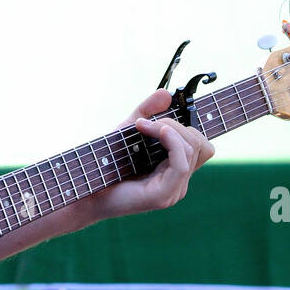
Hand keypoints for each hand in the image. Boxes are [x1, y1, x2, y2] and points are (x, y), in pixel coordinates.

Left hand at [89, 88, 214, 221]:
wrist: (87, 188)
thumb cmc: (107, 163)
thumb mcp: (128, 130)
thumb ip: (147, 112)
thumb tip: (167, 94)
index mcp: (176, 169)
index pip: (202, 145)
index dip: (188, 126)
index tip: (161, 116)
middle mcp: (179, 182)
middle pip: (200, 144)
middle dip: (177, 124)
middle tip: (147, 122)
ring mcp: (174, 190)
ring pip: (192, 150)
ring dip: (169, 128)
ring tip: (144, 126)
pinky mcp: (163, 195)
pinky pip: (181, 163)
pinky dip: (171, 141)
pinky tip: (157, 131)